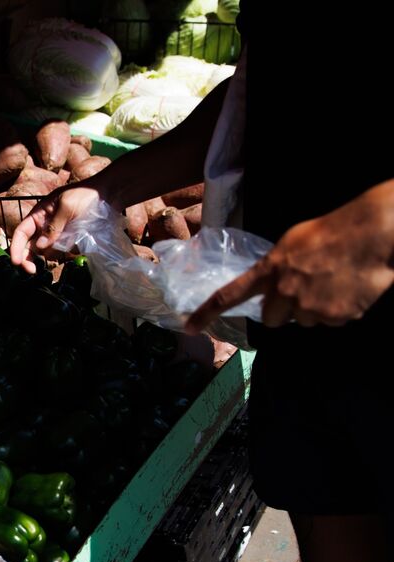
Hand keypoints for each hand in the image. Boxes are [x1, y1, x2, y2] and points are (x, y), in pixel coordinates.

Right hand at [9, 184, 104, 272]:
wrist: (108, 194)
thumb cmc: (85, 194)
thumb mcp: (67, 206)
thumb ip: (54, 226)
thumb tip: (39, 246)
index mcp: (39, 215)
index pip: (21, 232)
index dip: (16, 247)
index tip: (16, 262)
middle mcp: (44, 227)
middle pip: (29, 247)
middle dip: (28, 259)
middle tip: (32, 271)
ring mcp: (56, 235)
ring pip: (46, 252)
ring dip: (53, 253)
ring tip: (70, 242)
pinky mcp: (68, 241)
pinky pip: (62, 252)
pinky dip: (67, 252)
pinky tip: (78, 243)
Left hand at [186, 182, 393, 331]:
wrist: (374, 232)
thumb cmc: (334, 230)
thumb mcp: (293, 242)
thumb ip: (275, 266)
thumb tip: (269, 285)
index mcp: (269, 269)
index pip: (229, 295)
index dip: (206, 313)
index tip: (189, 328)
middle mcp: (284, 291)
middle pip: (271, 319)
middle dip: (283, 310)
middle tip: (304, 289)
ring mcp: (309, 306)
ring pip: (303, 321)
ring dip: (314, 308)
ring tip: (333, 282)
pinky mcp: (334, 317)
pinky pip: (330, 322)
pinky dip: (339, 311)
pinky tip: (348, 288)